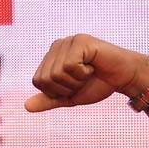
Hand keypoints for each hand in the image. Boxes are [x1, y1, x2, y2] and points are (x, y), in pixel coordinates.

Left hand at [25, 34, 148, 112]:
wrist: (122, 78)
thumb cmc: (97, 85)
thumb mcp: (69, 97)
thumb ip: (49, 100)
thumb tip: (26, 107)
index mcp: (51, 57)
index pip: (38, 82)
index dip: (56, 92)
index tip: (74, 85)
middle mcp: (57, 46)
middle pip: (45, 78)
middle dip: (66, 88)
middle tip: (83, 79)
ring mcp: (68, 41)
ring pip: (57, 73)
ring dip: (76, 81)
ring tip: (89, 72)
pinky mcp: (80, 40)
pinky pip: (70, 66)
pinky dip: (83, 73)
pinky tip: (93, 66)